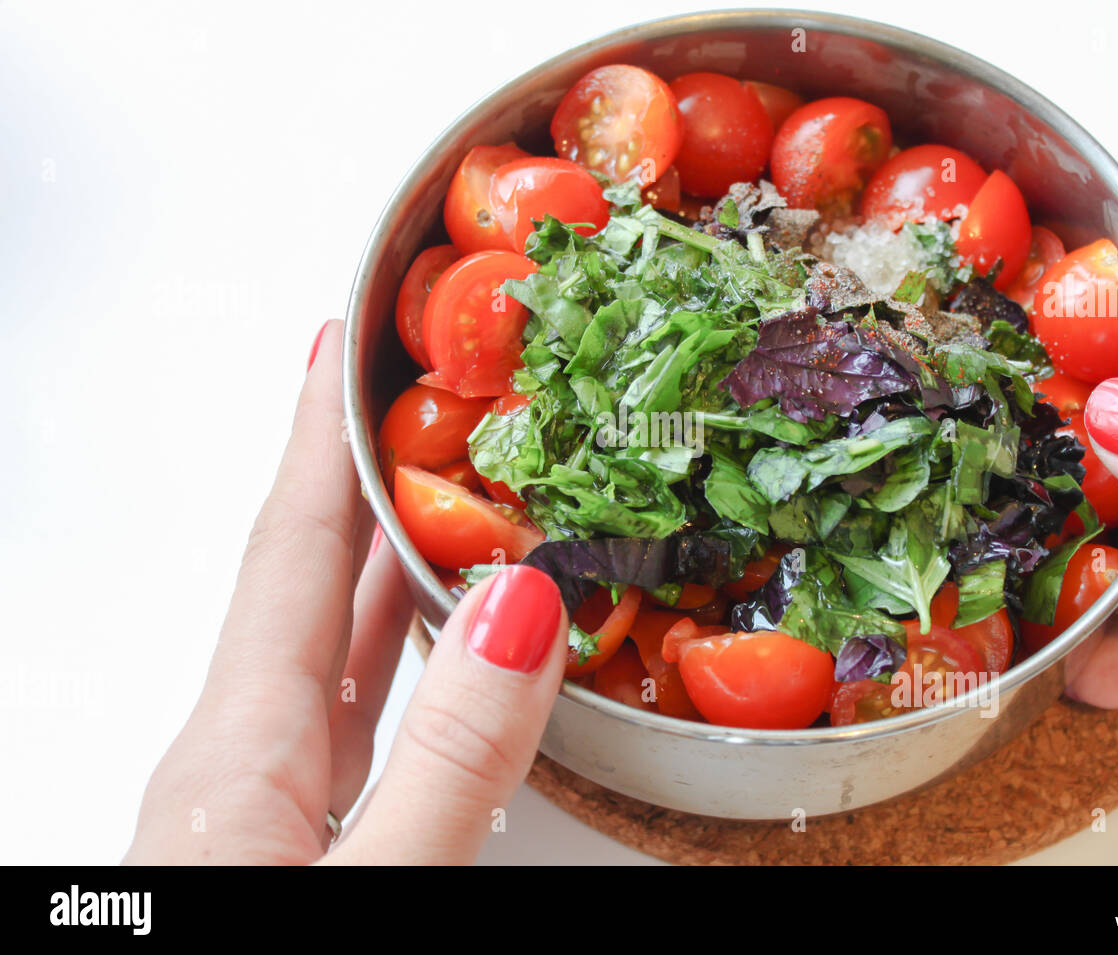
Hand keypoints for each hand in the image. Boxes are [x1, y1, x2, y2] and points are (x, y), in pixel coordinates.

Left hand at [124, 321, 568, 864]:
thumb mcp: (374, 884)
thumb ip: (449, 761)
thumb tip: (521, 609)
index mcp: (237, 756)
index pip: (291, 552)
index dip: (320, 439)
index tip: (343, 341)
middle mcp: (235, 766)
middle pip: (307, 583)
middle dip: (361, 477)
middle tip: (417, 391)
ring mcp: (255, 811)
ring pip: (333, 652)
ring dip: (390, 566)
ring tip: (454, 495)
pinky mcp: (288, 852)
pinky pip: (352, 716)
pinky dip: (405, 661)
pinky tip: (452, 653)